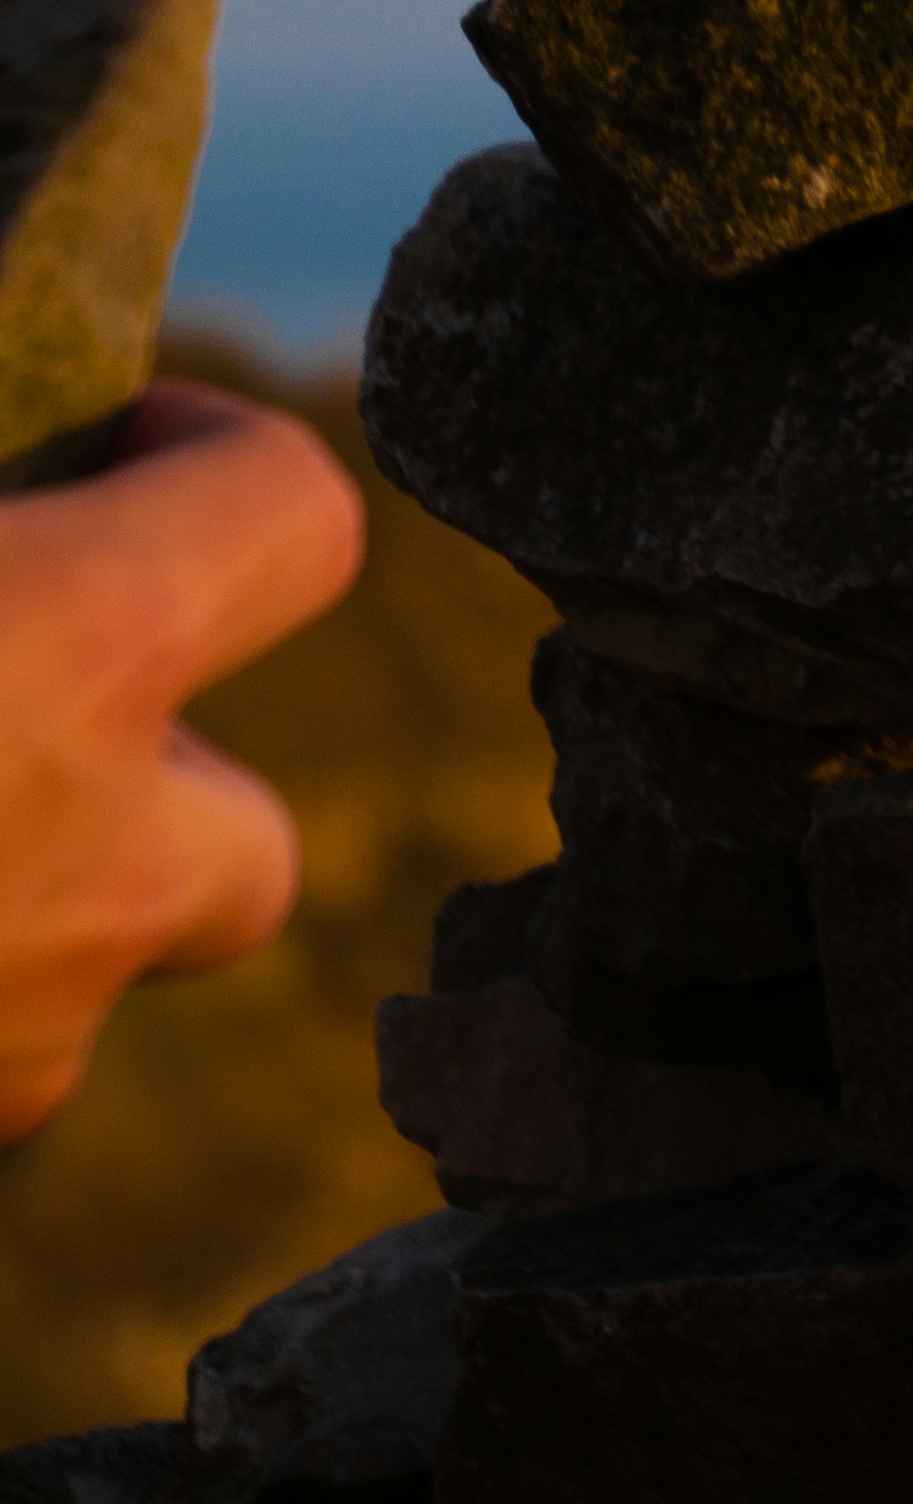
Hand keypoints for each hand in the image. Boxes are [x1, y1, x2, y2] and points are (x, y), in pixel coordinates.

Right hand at [0, 389, 365, 1143]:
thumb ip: (1, 498)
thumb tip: (36, 482)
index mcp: (72, 652)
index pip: (293, 513)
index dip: (212, 459)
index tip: (114, 450)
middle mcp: (97, 871)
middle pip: (240, 838)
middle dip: (142, 780)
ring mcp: (7, 1053)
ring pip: (78, 983)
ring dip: (7, 912)